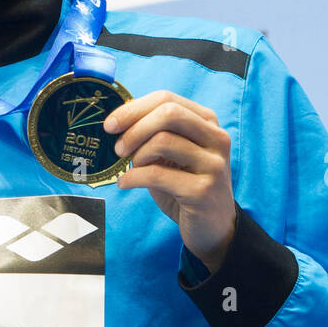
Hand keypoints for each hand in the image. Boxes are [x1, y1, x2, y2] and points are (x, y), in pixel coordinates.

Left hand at [104, 90, 235, 273]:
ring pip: (163, 141)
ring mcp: (213, 164)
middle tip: (118, 149)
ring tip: (131, 169)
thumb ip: (153, 136)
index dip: (133, 109)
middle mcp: (216, 138)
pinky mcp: (203, 190)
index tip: (110, 125)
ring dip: (137, 155)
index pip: (167, 99)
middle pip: (168, 113)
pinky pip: (157, 174)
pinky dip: (133, 178)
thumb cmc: (185, 187)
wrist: (213, 227)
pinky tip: (126, 184)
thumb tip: (116, 124)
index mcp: (207, 122)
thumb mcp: (171, 156)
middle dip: (134, 128)